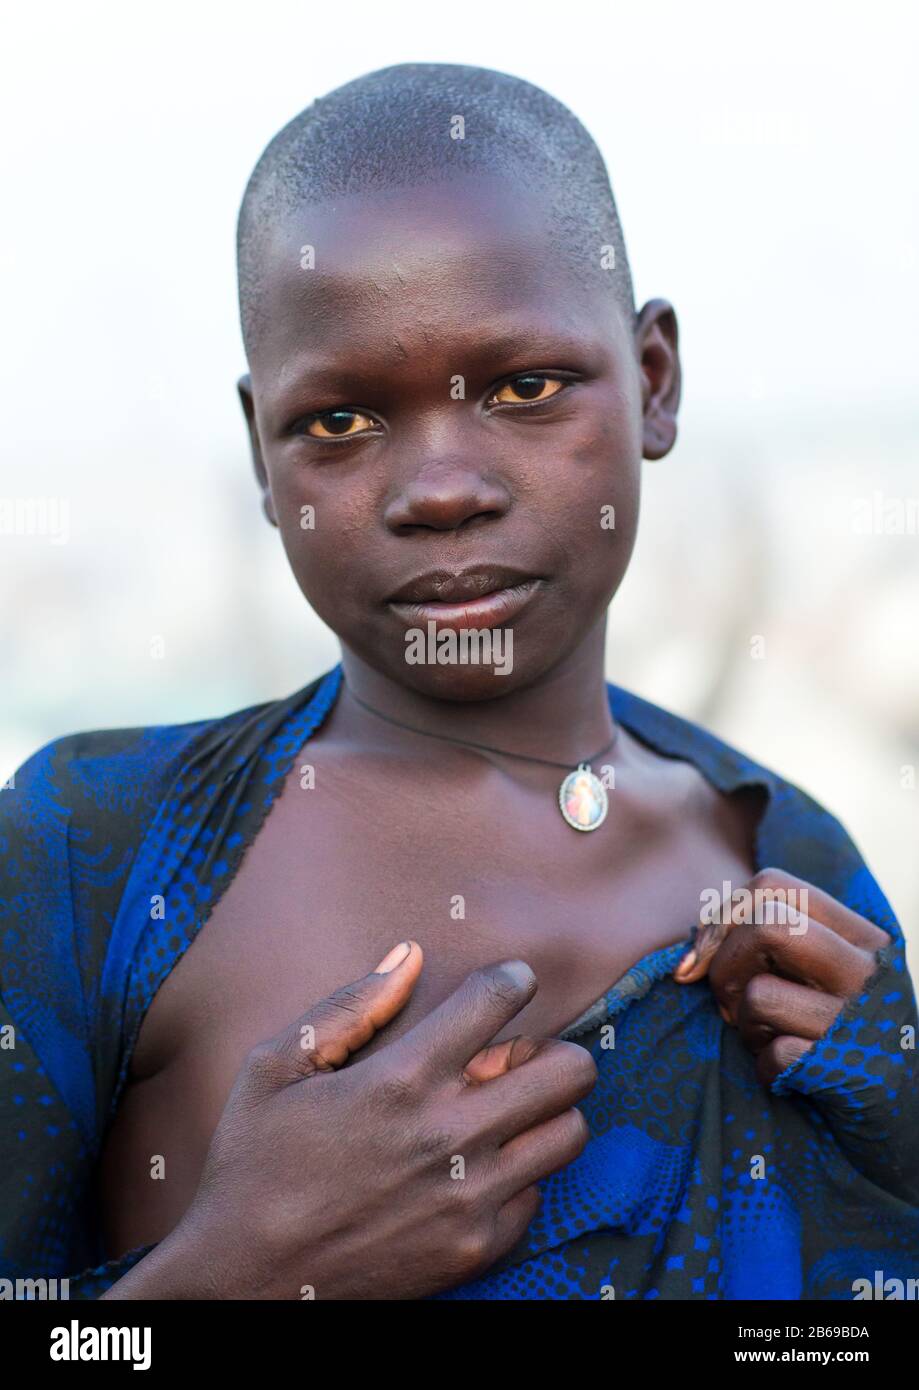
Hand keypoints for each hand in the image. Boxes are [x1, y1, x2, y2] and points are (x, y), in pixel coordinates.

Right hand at [110, 941, 595, 1299]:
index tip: (510, 982)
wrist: (247, 1283)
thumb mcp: (276, 1067)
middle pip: (571, 1069)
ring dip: (548, 1113)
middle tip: (521, 1057)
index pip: (497, 999)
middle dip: (554, 1049)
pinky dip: (519, 1176)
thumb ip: (350, 1006)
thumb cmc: (254, 1164)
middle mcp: (448, 1135)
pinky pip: (538, 1194)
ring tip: (511, 1111)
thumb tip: (409, 955)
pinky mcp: (475, 1248)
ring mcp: (469, 1197)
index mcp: (401, 1079)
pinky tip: (476, 1170)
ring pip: (570, 1132)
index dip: (513, 979)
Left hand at [673, 868, 890, 1084]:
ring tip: (768, 1036)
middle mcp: (868, 969)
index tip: (703, 957)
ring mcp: (859, 1020)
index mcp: (860, 934)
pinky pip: (772, 1055)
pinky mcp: (847, 1069)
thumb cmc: (832, 1029)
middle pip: (766, 927)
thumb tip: (689, 962)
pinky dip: (765, 1067)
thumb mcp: (813, 971)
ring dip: (743, 1023)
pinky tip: (790, 1071)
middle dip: (724, 967)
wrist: (899, 1109)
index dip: (722, 916)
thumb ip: (763, 942)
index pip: (772, 884)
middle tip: (728, 1001)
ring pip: (759, 994)